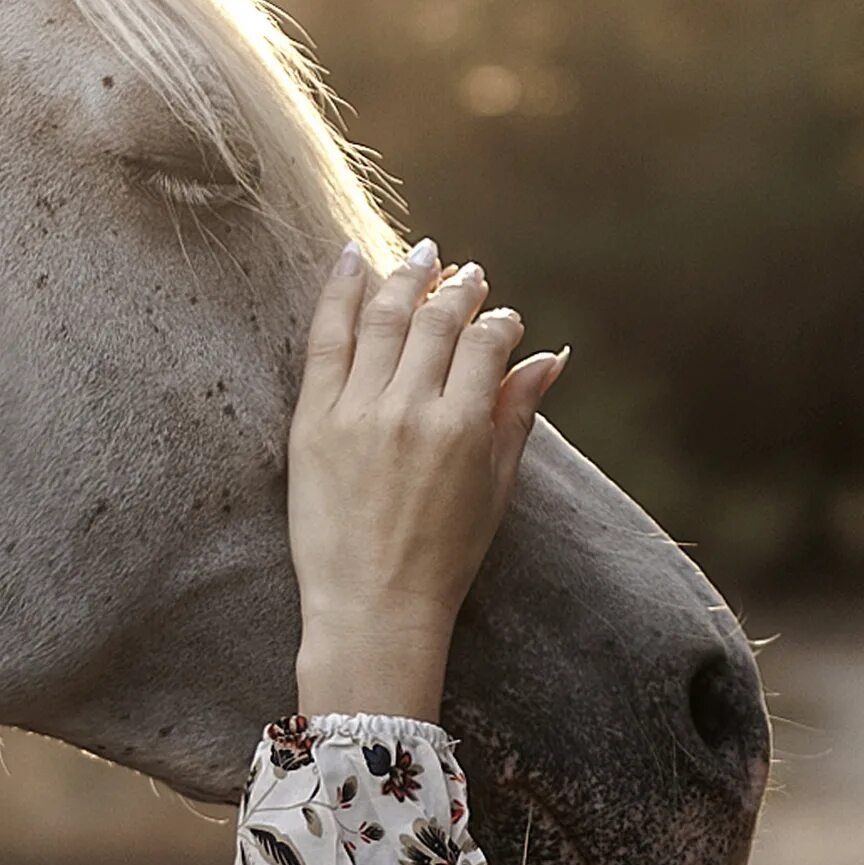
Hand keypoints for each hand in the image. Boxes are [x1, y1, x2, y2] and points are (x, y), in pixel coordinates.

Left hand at [288, 238, 568, 719]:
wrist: (371, 608)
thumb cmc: (442, 559)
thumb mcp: (495, 489)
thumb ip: (517, 416)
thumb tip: (551, 358)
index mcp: (463, 428)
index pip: (486, 343)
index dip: (499, 321)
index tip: (502, 316)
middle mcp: (411, 409)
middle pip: (437, 320)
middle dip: (457, 288)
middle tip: (465, 272)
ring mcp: (358, 411)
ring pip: (384, 317)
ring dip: (405, 277)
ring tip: (420, 256)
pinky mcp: (313, 419)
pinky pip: (327, 338)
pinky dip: (339, 293)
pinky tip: (351, 260)